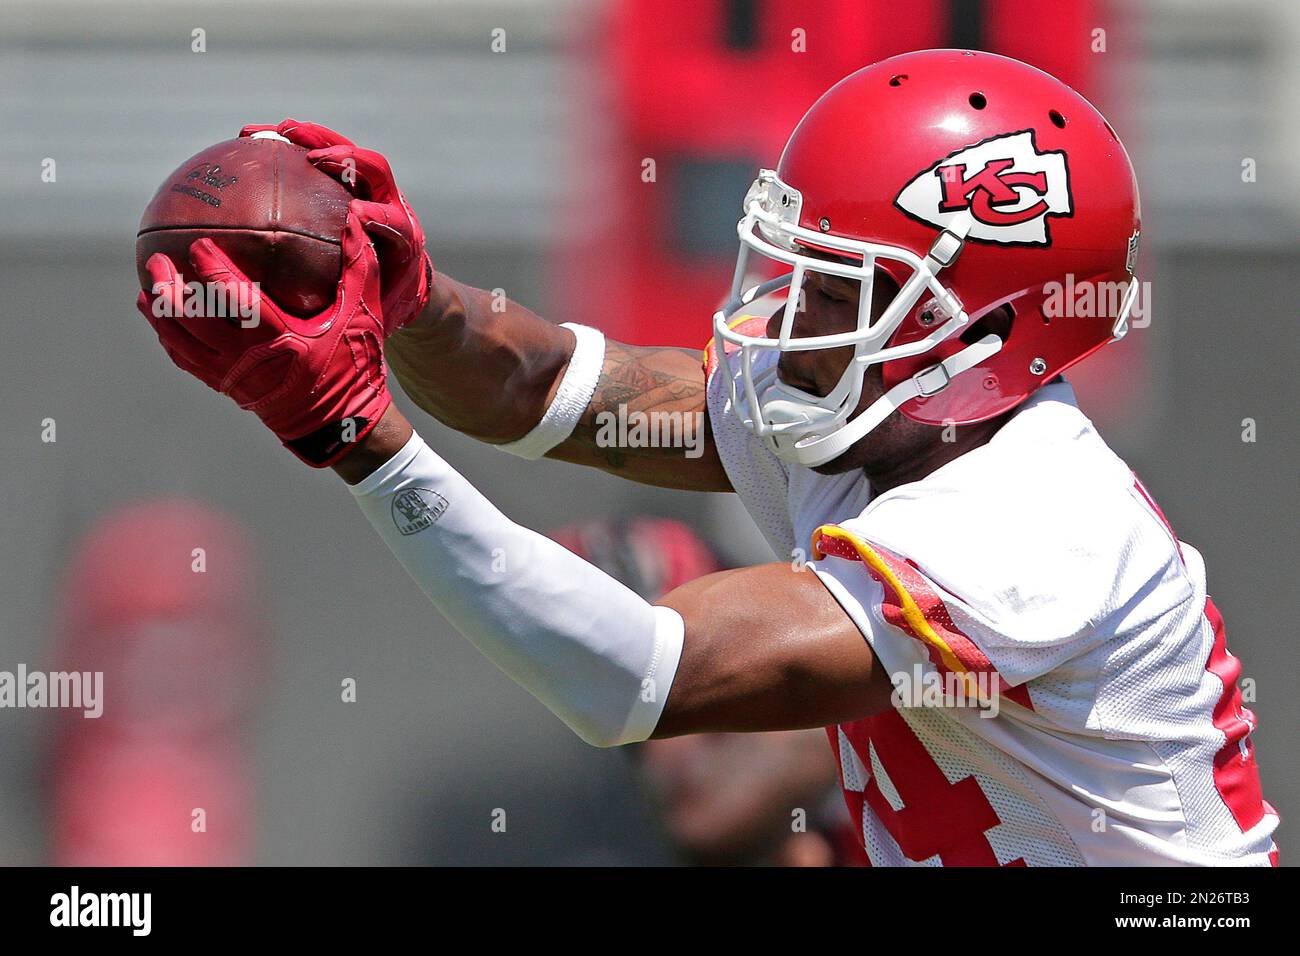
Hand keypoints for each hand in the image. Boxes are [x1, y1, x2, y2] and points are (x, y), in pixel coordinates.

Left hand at [137, 215, 390, 466]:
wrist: (341, 424)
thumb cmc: (354, 363)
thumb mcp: (363, 315)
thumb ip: (359, 266)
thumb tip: (354, 218)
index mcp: (282, 340)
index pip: (238, 302)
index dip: (214, 272)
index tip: (197, 245)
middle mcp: (250, 360)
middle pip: (195, 323)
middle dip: (170, 291)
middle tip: (155, 261)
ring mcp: (233, 377)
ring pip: (182, 344)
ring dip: (160, 316)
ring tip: (146, 289)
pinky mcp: (227, 388)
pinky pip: (187, 362)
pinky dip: (169, 339)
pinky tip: (160, 320)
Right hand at [239, 119, 431, 334]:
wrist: (407, 285)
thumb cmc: (385, 303)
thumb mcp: (372, 309)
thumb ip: (350, 306)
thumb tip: (307, 323)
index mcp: (402, 237)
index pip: (393, 218)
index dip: (377, 214)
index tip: (354, 214)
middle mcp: (390, 205)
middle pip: (372, 168)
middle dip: (343, 155)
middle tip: (309, 154)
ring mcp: (372, 189)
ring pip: (344, 152)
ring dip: (311, 138)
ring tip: (267, 133)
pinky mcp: (353, 182)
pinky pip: (321, 157)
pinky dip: (291, 147)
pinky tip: (248, 144)